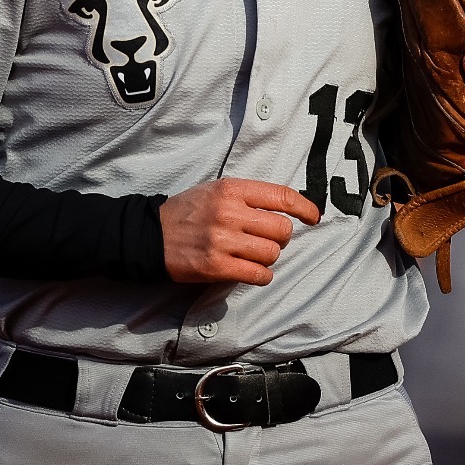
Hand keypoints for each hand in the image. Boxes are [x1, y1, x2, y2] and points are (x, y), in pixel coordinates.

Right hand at [160, 179, 320, 285]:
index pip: (281, 196)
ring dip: (268, 257)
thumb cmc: (188, 211)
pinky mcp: (216, 266)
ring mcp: (222, 241)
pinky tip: (252, 270)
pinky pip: (257, 274)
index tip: (313, 216)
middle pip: (281, 229)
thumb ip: (248, 196)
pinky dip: (261, 275)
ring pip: (271, 253)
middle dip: (281, 237)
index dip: (304, 208)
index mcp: (232, 189)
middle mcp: (229, 213)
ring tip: (254, 254)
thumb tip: (286, 208)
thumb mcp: (216, 190)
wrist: (150, 235)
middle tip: (270, 239)